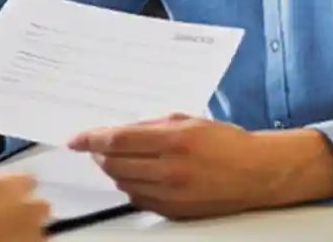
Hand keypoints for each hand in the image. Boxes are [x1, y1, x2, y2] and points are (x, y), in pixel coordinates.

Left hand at [68, 113, 332, 219]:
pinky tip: (136, 175)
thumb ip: (151, 126)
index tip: (76, 139)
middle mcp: (170, 170)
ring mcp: (171, 194)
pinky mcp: (174, 211)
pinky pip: (138, 199)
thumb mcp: (187, 120)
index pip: (118, 141)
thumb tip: (120, 131)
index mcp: (173, 141)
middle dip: (100, 154)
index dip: (91, 139)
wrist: (256, 172)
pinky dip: (131, 186)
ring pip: (123, 183)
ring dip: (113, 170)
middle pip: (115, 164)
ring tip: (116, 159)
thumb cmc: (227, 143)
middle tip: (96, 146)